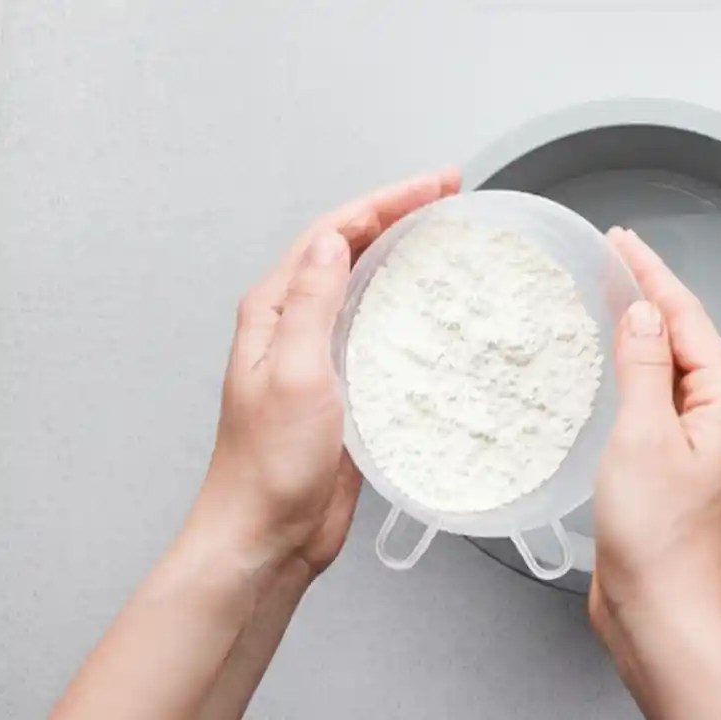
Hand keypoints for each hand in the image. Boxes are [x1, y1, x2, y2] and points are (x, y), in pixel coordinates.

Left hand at [197, 169, 461, 575]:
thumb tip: (336, 240)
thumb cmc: (270, 464)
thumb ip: (313, 303)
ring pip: (369, 287)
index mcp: (275, 312)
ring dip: (407, 256)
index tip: (436, 185)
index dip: (386, 201)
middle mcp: (296, 325)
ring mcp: (322, 355)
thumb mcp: (295, 373)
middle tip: (451, 196)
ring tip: (451, 237)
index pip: (335, 234)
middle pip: (352, 250)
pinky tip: (439, 309)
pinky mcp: (347, 388)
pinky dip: (410, 309)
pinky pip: (382, 333)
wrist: (268, 535)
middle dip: (401, 216)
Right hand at [590, 228, 720, 718]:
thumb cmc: (660, 540)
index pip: (689, 318)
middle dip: (652, 298)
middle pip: (688, 340)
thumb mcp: (643, 436)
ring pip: (675, 375)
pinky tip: (618, 374)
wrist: (665, 618)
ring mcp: (709, 449)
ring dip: (645, 338)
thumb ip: (646, 366)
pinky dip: (639, 380)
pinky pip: (663, 408)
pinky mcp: (684, 473)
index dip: (652, 274)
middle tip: (613, 261)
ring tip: (612, 304)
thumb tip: (647, 311)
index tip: (622, 241)